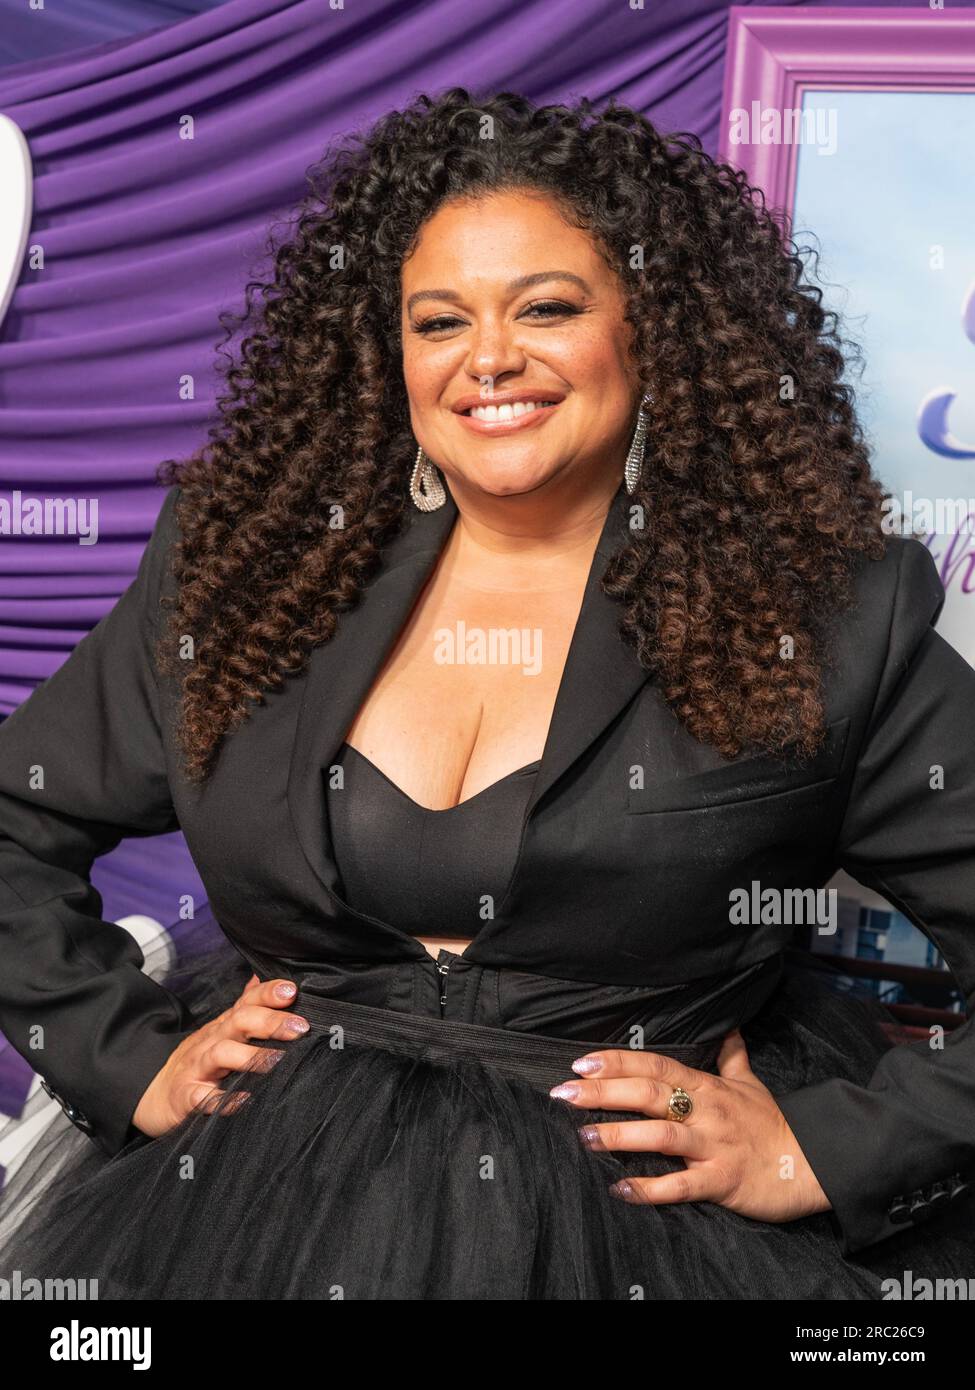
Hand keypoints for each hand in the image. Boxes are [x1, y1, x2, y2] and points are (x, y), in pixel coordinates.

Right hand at [132, 974, 308, 1137]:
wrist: (153, 1094)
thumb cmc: (198, 1061)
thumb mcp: (221, 1031)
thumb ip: (246, 1007)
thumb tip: (267, 980)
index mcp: (223, 1026)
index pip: (246, 1001)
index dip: (268, 993)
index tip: (292, 991)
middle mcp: (210, 1041)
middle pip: (239, 1022)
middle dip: (270, 1021)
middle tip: (300, 1028)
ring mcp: (197, 1068)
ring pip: (221, 1054)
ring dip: (251, 1056)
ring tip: (277, 1060)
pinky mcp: (185, 1098)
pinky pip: (203, 1098)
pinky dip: (223, 1100)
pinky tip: (243, 1101)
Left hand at [549, 1028, 830, 1222]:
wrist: (811, 1164)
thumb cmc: (772, 1125)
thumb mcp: (750, 1083)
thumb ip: (731, 1056)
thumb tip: (727, 1027)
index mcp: (707, 1087)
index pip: (655, 1066)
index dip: (617, 1062)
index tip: (581, 1062)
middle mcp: (706, 1112)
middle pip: (649, 1095)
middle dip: (604, 1092)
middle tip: (564, 1093)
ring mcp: (713, 1147)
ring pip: (661, 1136)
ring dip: (620, 1136)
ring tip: (584, 1137)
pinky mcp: (721, 1182)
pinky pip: (680, 1186)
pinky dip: (649, 1189)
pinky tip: (620, 1189)